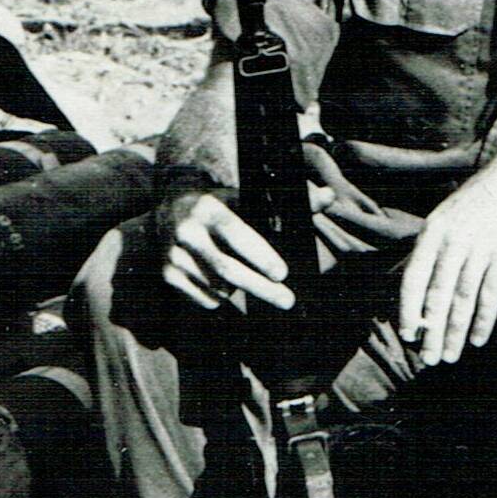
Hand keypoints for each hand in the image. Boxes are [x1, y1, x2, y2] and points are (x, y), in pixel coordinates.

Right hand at [159, 189, 308, 312]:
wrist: (169, 206)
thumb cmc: (223, 202)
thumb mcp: (248, 196)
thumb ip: (290, 199)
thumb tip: (329, 197)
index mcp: (209, 208)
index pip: (236, 233)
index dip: (260, 255)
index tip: (282, 273)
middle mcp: (187, 232)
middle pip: (229, 270)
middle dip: (263, 289)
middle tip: (288, 300)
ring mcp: (173, 256)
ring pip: (220, 288)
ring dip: (242, 290)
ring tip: (253, 279)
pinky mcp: (167, 275)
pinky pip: (206, 300)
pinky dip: (223, 298)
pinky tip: (226, 283)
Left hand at [397, 144, 496, 365]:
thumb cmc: (474, 205)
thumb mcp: (443, 219)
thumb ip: (427, 252)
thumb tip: (407, 288)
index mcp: (433, 232)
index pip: (414, 277)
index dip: (409, 308)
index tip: (408, 335)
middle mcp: (454, 241)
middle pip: (438, 295)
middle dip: (432, 330)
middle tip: (428, 358)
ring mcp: (481, 248)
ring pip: (464, 299)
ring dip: (456, 332)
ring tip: (450, 355)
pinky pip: (491, 294)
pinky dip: (484, 319)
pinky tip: (478, 339)